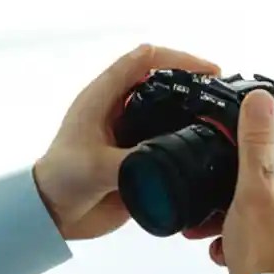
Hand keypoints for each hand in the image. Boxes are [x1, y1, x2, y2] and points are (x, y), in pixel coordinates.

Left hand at [32, 43, 219, 240]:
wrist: (51, 215)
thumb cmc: (60, 181)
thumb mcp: (95, 168)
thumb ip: (131, 161)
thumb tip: (168, 157)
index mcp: (103, 97)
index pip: (144, 60)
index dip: (179, 58)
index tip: (209, 71)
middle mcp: (119, 108)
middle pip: (162, 78)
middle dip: (193, 80)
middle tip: (222, 93)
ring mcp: (130, 130)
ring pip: (168, 106)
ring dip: (193, 107)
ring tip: (221, 116)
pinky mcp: (138, 154)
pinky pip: (169, 137)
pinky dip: (188, 135)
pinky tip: (207, 144)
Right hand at [209, 89, 273, 273]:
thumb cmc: (271, 257)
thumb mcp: (255, 189)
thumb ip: (257, 143)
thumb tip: (262, 103)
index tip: (273, 149)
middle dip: (263, 189)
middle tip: (238, 194)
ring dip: (254, 219)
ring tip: (225, 228)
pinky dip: (258, 244)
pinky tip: (231, 252)